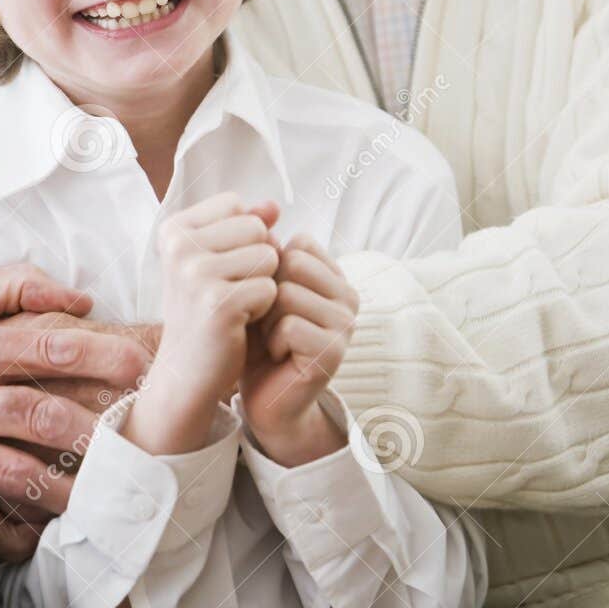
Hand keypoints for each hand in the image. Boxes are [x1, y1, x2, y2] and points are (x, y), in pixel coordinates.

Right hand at [0, 262, 152, 559]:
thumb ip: (13, 286)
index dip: (101, 359)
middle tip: (145, 444)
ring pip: (15, 478)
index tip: (144, 367)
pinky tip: (50, 540)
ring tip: (111, 501)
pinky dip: (13, 535)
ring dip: (67, 493)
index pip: (47, 351)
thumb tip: (80, 299)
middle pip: (41, 420)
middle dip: (98, 434)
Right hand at [125, 192, 279, 454]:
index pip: (236, 204)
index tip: (219, 268)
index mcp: (174, 229)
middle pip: (256, 228)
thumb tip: (274, 205)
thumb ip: (245, 226)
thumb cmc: (206, 311)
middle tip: (229, 290)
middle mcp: (179, 246)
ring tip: (234, 305)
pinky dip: (263, 308)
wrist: (187, 372)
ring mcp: (196, 274)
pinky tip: (238, 323)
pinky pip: (270, 288)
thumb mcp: (219, 261)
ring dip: (262, 284)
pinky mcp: (219, 303)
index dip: (243, 237)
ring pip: (268, 256)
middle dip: (257, 259)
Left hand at [241, 234, 358, 467]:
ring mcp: (346, 325)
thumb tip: (262, 210)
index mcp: (335, 276)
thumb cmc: (259, 340)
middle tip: (268, 322)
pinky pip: (289, 326)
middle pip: (292, 264)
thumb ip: (265, 254)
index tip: (269, 299)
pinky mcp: (334, 352)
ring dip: (266, 319)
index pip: (299, 243)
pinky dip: (272, 342)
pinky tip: (278, 356)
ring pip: (287, 294)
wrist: (266, 397)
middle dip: (266, 292)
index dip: (270, 269)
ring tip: (272, 340)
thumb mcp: (260, 290)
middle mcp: (349, 295)